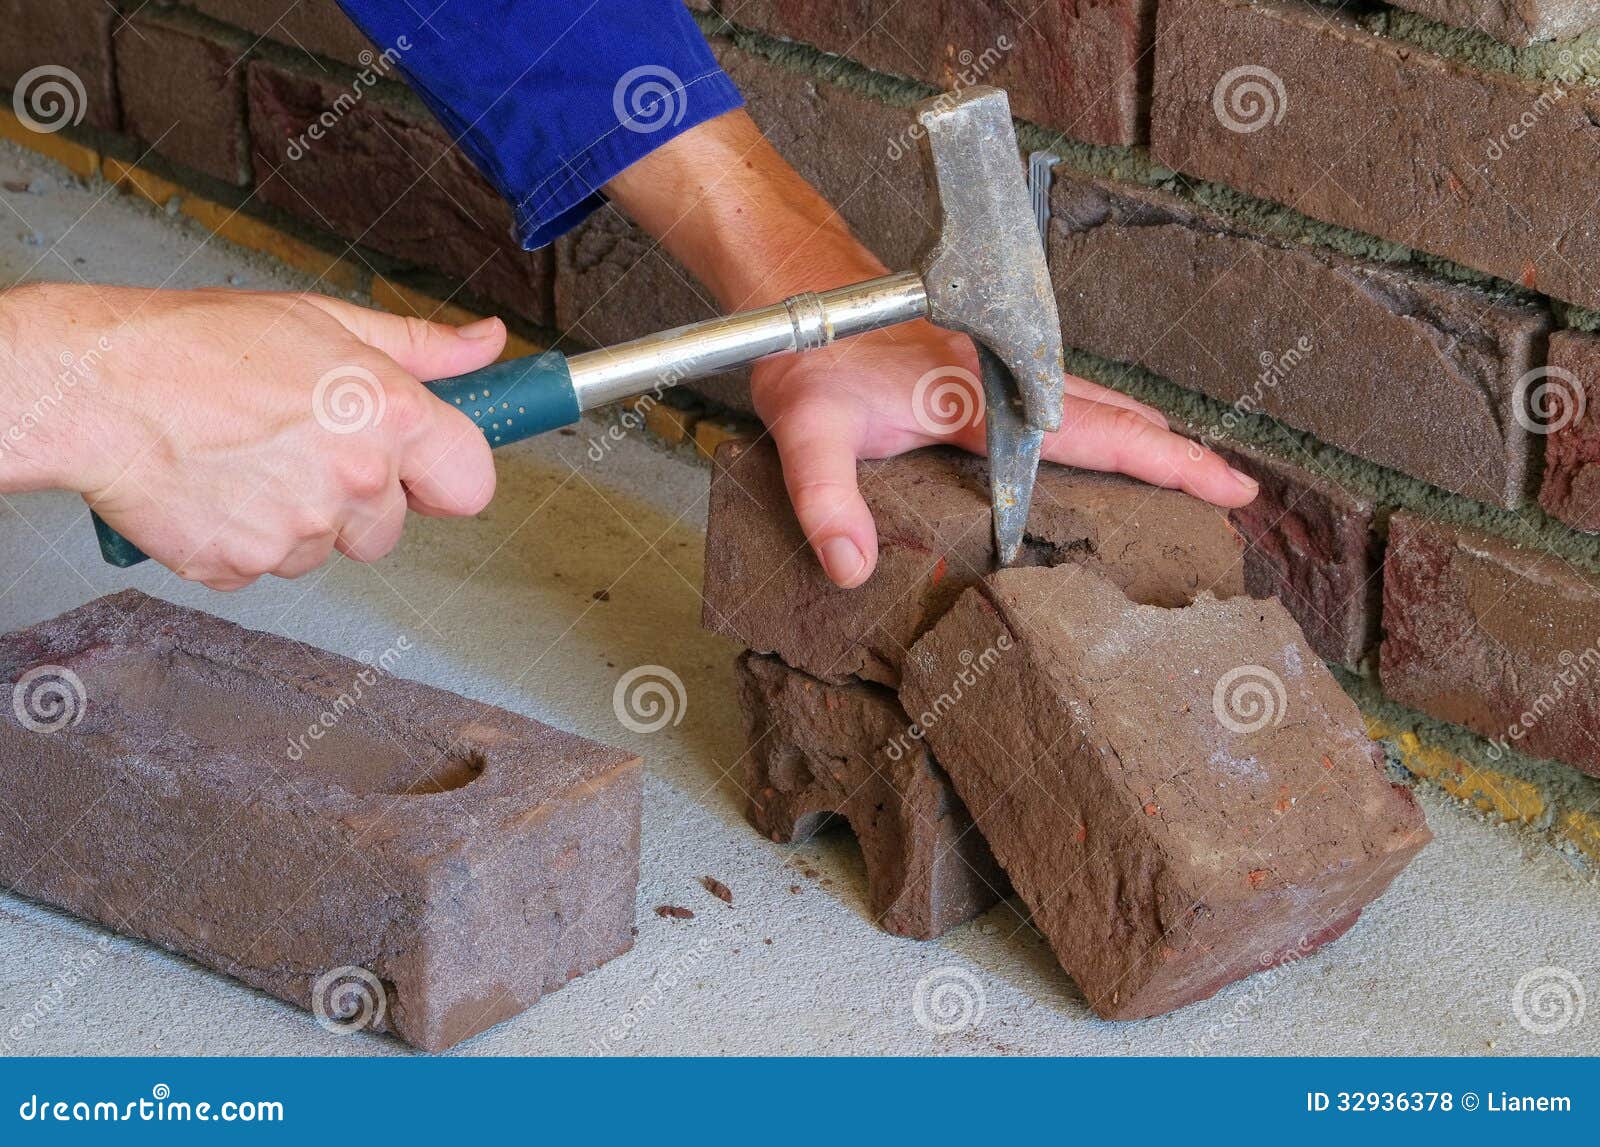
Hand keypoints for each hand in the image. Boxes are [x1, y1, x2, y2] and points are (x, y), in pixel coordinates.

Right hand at [0, 284, 503, 589]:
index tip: (420, 471)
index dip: (444, 478)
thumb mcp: (323, 321)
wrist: (96, 388)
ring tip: (247, 460)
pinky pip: (266, 567)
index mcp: (389, 414)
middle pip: (391, 527)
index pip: (472, 482)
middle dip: (356, 499)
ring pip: (327, 549)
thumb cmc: (199, 345)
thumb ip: (419, 346)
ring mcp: (300, 530)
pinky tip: (217, 488)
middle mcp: (356, 478)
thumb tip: (486, 343)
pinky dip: (244, 538)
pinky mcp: (244, 565)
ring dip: (298, 519)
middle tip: (298, 447)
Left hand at [749, 319, 1259, 586]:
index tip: (1225, 485)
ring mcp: (994, 368)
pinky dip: (1102, 416)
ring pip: (1090, 400)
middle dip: (1177, 454)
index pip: (1094, 435)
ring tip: (1187, 465)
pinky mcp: (981, 366)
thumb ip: (827, 500)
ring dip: (1143, 433)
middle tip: (1235, 488)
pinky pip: (1061, 393)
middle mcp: (1001, 378)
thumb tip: (852, 568)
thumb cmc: (808, 356)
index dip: (1165, 463)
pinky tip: (1102, 432)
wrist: (800, 285)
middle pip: (1113, 415)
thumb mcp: (805, 431)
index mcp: (980, 400)